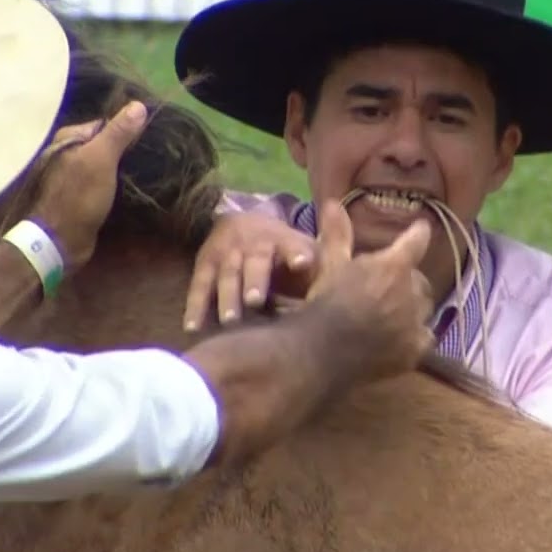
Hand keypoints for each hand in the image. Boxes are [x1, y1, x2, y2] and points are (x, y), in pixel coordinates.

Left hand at [28, 101, 147, 270]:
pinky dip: (117, 183)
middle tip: (153, 154)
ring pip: (105, 164)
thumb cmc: (79, 196)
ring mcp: (73, 176)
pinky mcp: (80, 195)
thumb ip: (118, 132)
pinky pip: (103, 182)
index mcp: (69, 138)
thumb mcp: (101, 159)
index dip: (128, 128)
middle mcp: (68, 153)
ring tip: (149, 169)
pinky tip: (133, 186)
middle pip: (105, 144)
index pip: (105, 123)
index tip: (151, 136)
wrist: (61, 240)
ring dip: (123, 167)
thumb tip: (139, 105)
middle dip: (127, 148)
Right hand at [183, 211, 318, 330]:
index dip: (298, 253)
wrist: (242, 223)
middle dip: (255, 281)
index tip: (304, 262)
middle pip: (256, 263)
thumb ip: (331, 259)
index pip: (293, 246)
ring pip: (227, 275)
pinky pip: (199, 287)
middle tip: (255, 301)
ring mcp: (227, 254)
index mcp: (284, 241)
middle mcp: (254, 245)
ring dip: (227, 297)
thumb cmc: (286, 252)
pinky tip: (193, 328)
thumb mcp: (309, 249)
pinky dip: (195, 307)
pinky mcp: (205, 264)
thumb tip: (359, 274)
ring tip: (229, 321)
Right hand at [305, 199, 435, 384]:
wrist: (320, 353)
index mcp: (393, 267)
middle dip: (408, 280)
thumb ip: (337, 235)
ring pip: (424, 309)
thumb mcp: (329, 265)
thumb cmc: (324, 303)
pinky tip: (402, 337)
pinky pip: (425, 337)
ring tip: (396, 311)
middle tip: (392, 284)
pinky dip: (416, 334)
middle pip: (419, 281)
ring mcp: (414, 325)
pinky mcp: (414, 351)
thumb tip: (333, 203)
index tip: (421, 228)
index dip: (418, 234)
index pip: (416, 242)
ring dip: (413, 306)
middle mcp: (410, 293)